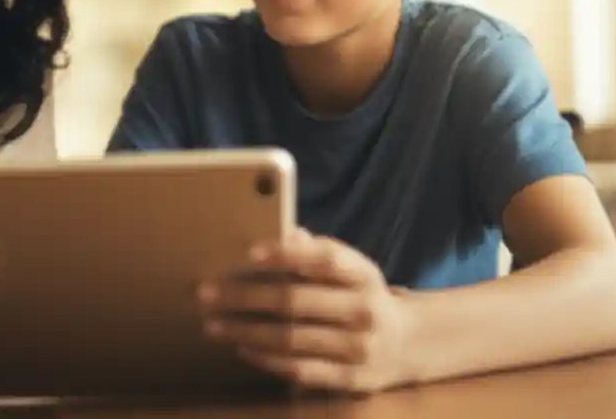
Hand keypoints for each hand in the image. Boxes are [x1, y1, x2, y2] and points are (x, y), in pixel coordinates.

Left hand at [198, 228, 414, 393]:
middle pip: (296, 301)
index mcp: (364, 274)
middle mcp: (365, 310)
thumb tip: (288, 234)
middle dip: (245, 296)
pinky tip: (241, 348)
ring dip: (245, 330)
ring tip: (213, 324)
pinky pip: (300, 369)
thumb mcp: (350, 269)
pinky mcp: (351, 380)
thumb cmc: (360, 296)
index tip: (249, 252)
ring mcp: (359, 348)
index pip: (325, 259)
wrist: (408, 344)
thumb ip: (317, 252)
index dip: (287, 255)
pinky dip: (266, 359)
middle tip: (206, 293)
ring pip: (292, 338)